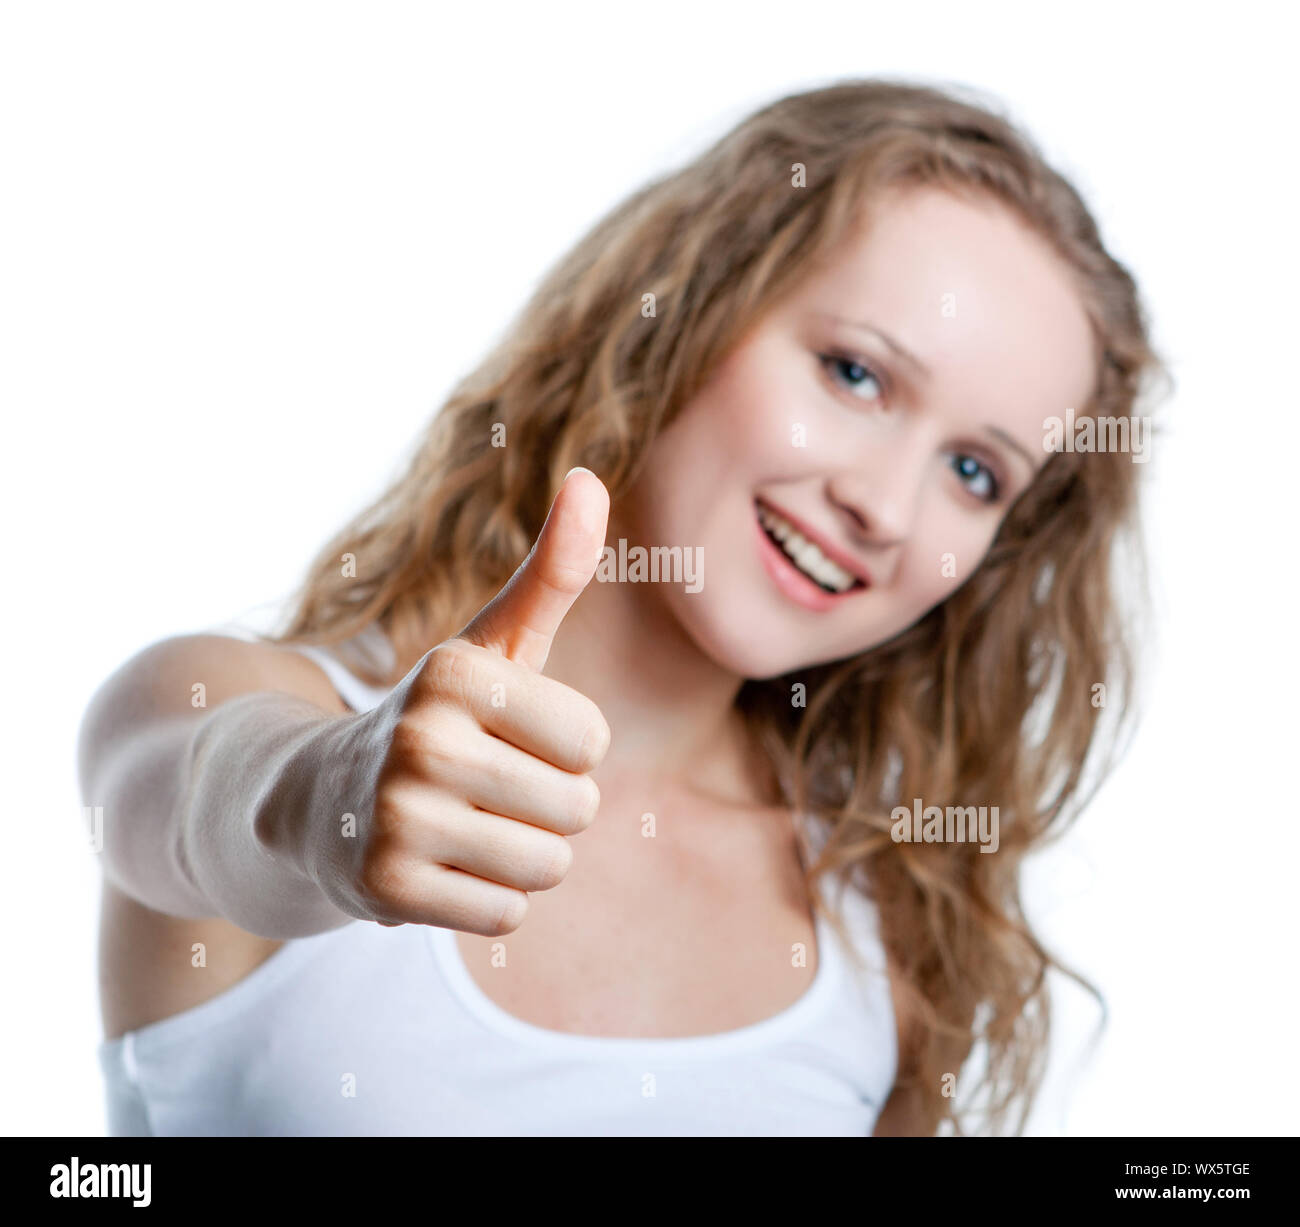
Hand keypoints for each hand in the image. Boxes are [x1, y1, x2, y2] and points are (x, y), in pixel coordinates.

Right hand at [304, 468, 611, 934]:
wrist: (320, 798)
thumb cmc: (440, 716)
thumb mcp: (494, 643)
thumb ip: (551, 571)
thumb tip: (590, 478)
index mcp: (456, 672)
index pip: (593, 741)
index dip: (564, 746)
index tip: (507, 735)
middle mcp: (421, 739)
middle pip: (578, 808)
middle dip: (548, 805)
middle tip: (484, 786)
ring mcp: (398, 818)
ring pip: (549, 866)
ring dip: (522, 854)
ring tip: (465, 824)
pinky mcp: (385, 892)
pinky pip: (507, 914)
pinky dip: (486, 897)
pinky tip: (439, 865)